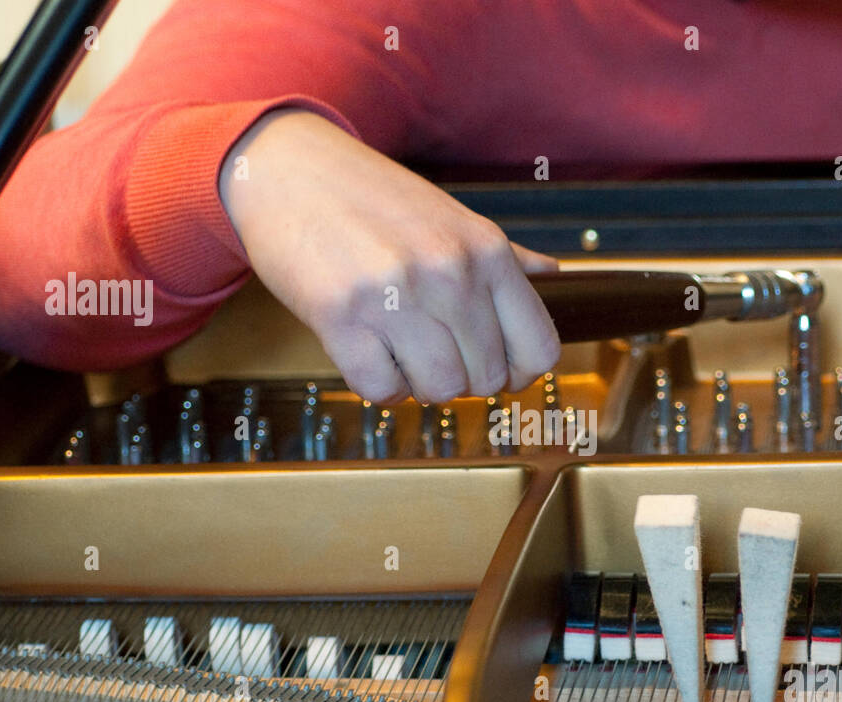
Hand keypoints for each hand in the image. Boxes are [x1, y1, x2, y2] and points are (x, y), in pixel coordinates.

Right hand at [219, 108, 560, 403]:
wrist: (288, 170)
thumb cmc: (372, 197)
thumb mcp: (452, 217)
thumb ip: (506, 256)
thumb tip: (552, 274)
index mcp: (486, 250)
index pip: (539, 348)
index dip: (518, 372)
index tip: (494, 366)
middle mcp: (449, 272)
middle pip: (487, 379)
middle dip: (460, 377)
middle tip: (431, 351)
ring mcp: (395, 295)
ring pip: (439, 391)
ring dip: (418, 383)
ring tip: (398, 349)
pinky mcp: (340, 317)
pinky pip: (380, 390)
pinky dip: (375, 383)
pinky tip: (367, 349)